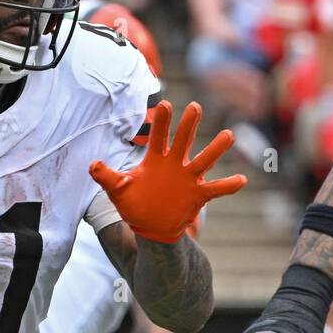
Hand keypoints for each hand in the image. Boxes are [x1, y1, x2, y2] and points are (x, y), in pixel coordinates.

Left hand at [90, 101, 246, 243]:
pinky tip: (242, 180)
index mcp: (156, 160)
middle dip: (189, 125)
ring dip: (216, 149)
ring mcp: (188, 178)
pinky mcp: (198, 194)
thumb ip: (106, 177)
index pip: (159, 137)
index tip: (164, 105)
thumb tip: (91, 166)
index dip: (162, 123)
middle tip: (195, 107)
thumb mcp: (118, 191)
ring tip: (228, 135)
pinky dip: (228, 185)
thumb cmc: (134, 205)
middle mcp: (175, 164)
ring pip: (205, 160)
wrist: (150, 227)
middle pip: (184, 140)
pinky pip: (216, 188)